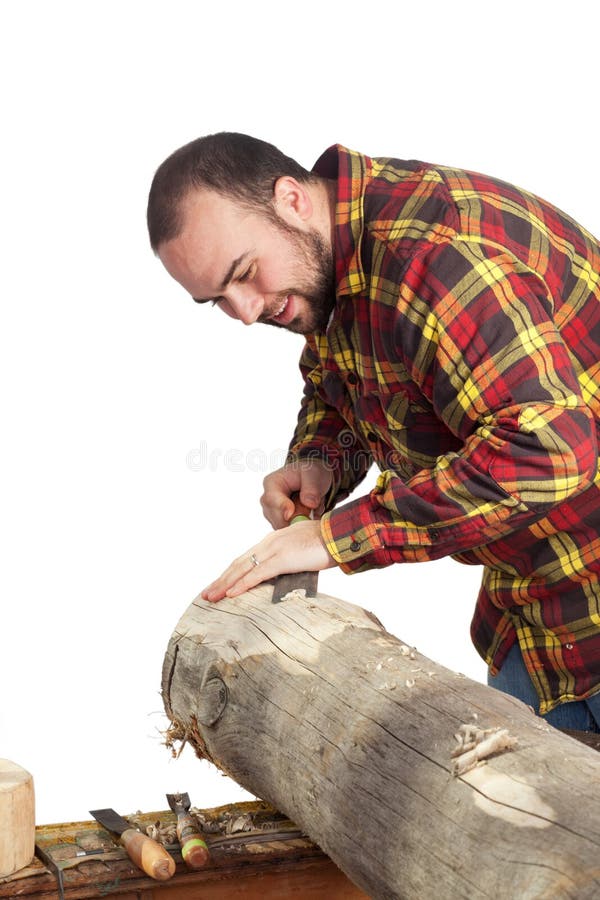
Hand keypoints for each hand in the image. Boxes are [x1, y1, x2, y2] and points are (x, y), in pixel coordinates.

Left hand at [201, 520, 335, 601]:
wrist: (339, 534)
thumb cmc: (327, 543)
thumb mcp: (303, 551)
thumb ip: (291, 561)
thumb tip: (286, 576)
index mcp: (273, 541)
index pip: (246, 558)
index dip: (231, 573)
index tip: (221, 585)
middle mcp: (269, 543)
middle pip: (238, 563)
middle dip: (221, 579)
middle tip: (207, 593)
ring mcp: (275, 550)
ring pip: (242, 569)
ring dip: (225, 584)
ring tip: (211, 596)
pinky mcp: (282, 559)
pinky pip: (258, 574)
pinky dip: (242, 584)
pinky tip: (231, 594)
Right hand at [261, 460, 332, 528]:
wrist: (313, 479)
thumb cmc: (310, 473)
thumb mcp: (314, 474)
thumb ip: (311, 488)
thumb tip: (309, 503)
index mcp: (272, 483)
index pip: (271, 499)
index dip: (281, 507)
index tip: (291, 514)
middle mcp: (268, 500)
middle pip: (276, 517)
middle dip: (295, 518)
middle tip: (312, 509)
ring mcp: (273, 513)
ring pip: (284, 526)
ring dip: (300, 522)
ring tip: (311, 507)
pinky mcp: (280, 523)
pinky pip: (290, 531)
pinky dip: (302, 526)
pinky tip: (309, 514)